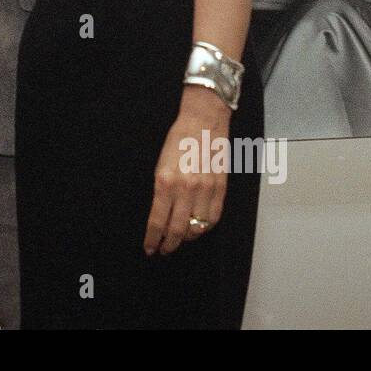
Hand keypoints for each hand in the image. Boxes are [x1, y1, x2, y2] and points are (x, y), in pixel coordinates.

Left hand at [144, 85, 231, 255]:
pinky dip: (205, 228)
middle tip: (163, 250)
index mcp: (165, 182)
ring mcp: (206, 189)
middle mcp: (186, 188)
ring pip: (197, 228)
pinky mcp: (221, 188)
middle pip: (177, 230)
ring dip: (187, 239)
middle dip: (168, 245)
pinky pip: (213, 218)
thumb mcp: (160, 164)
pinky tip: (197, 228)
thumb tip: (160, 216)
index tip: (149, 248)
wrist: (204, 120)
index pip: (157, 221)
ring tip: (180, 240)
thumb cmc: (178, 140)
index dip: (152, 239)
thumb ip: (160, 191)